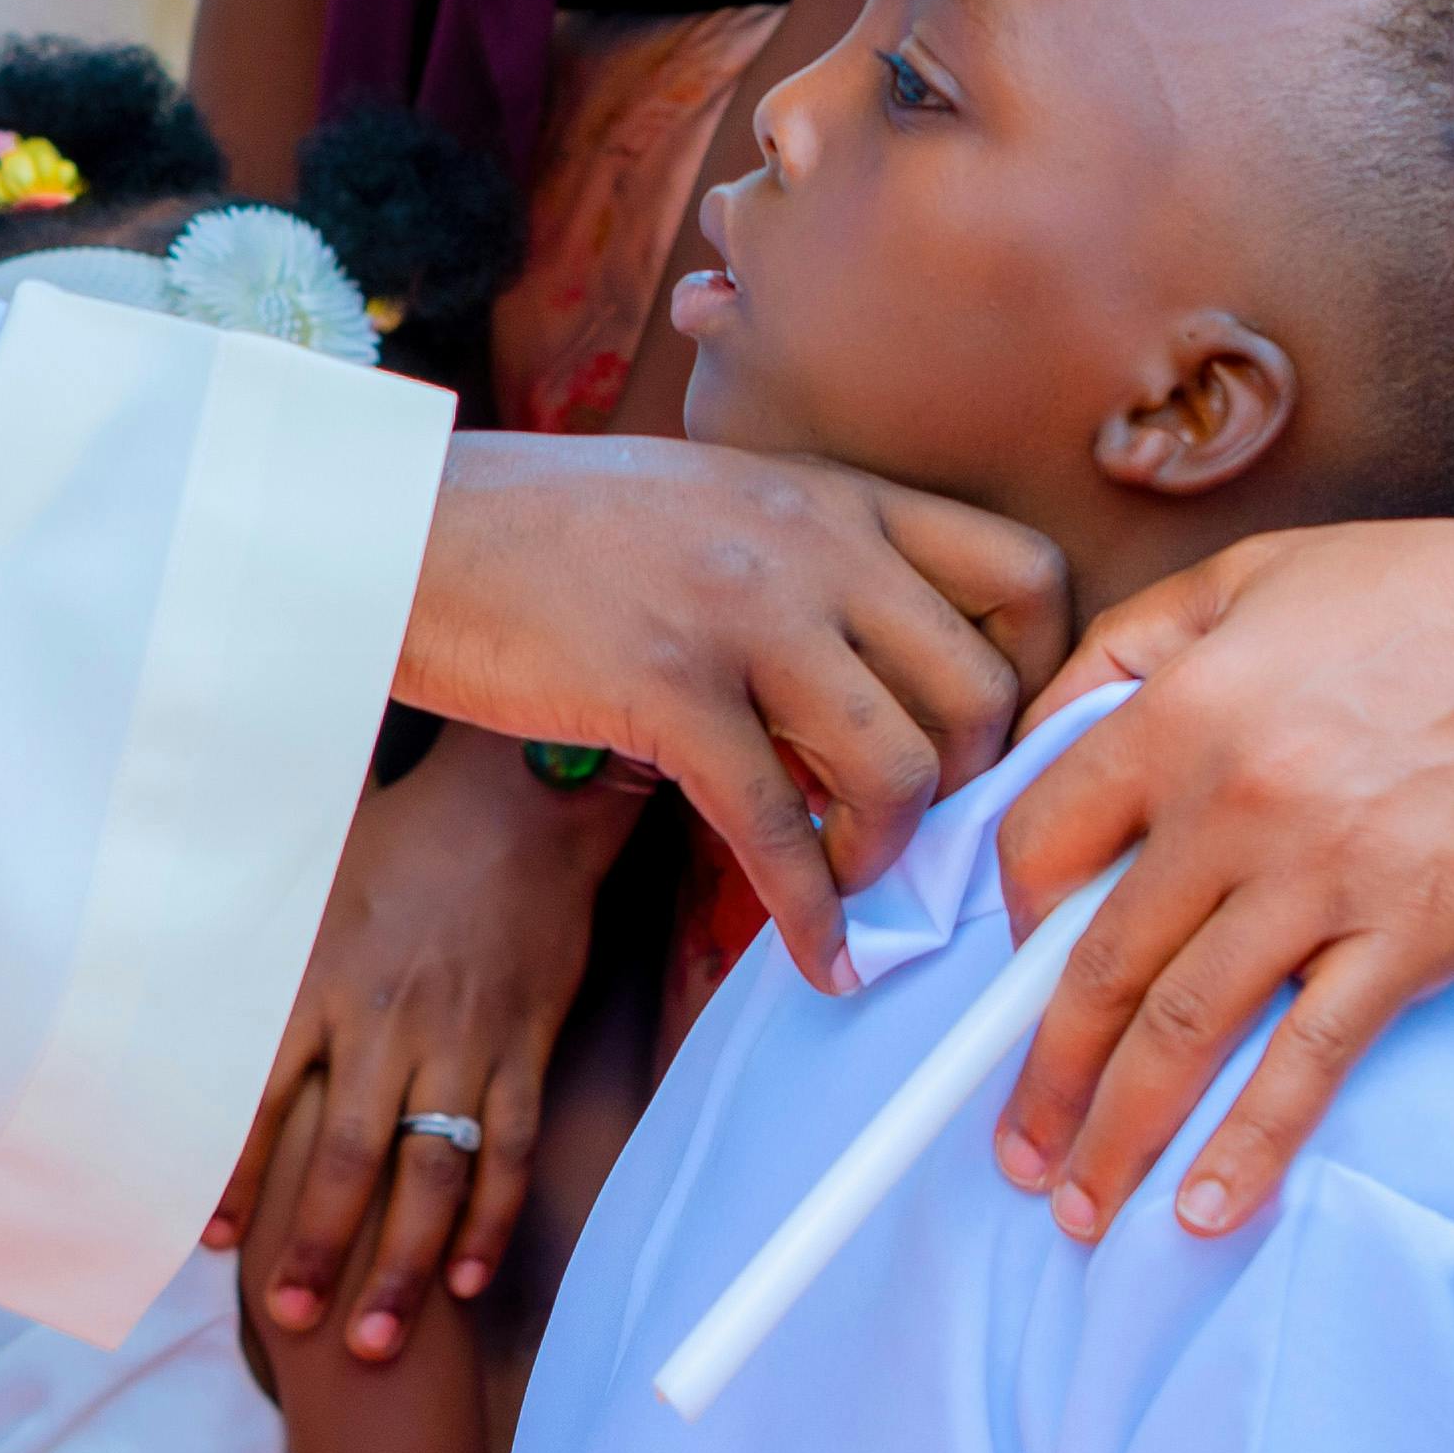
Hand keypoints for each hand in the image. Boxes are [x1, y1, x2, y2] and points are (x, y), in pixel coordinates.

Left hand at [220, 735, 627, 1358]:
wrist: (519, 802)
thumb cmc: (405, 840)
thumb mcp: (314, 888)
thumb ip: (266, 958)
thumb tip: (191, 1001)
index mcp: (323, 983)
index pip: (263, 1098)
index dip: (235, 1176)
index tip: (213, 1244)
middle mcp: (387, 1025)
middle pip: (347, 1158)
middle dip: (319, 1248)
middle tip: (296, 1322)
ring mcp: (463, 1043)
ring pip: (432, 1175)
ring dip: (403, 1265)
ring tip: (378, 1340)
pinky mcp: (525, 1048)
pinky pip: (509, 1152)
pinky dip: (490, 1222)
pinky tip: (468, 1281)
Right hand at [390, 436, 1062, 988]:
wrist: (412, 525)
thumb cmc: (556, 529)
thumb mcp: (720, 501)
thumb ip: (813, 565)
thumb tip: (878, 679)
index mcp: (836, 495)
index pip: (1025, 575)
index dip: (1041, 676)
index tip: (997, 742)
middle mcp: (813, 545)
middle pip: (980, 690)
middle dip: (970, 789)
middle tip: (919, 832)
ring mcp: (743, 614)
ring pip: (902, 762)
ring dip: (890, 852)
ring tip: (853, 879)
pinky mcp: (668, 688)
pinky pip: (776, 825)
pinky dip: (810, 912)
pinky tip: (816, 957)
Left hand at [985, 514, 1453, 1241]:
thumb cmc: (1431, 599)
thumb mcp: (1254, 575)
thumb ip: (1137, 639)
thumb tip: (1051, 723)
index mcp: (1181, 711)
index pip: (1042, 840)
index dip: (1016, 919)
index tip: (1022, 968)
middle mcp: (1232, 805)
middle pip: (1097, 968)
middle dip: (1043, 1079)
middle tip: (1013, 1151)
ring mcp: (1321, 881)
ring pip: (1182, 1032)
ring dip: (1118, 1134)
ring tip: (1081, 1207)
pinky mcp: (1409, 938)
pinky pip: (1309, 1062)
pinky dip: (1249, 1145)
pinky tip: (1208, 1208)